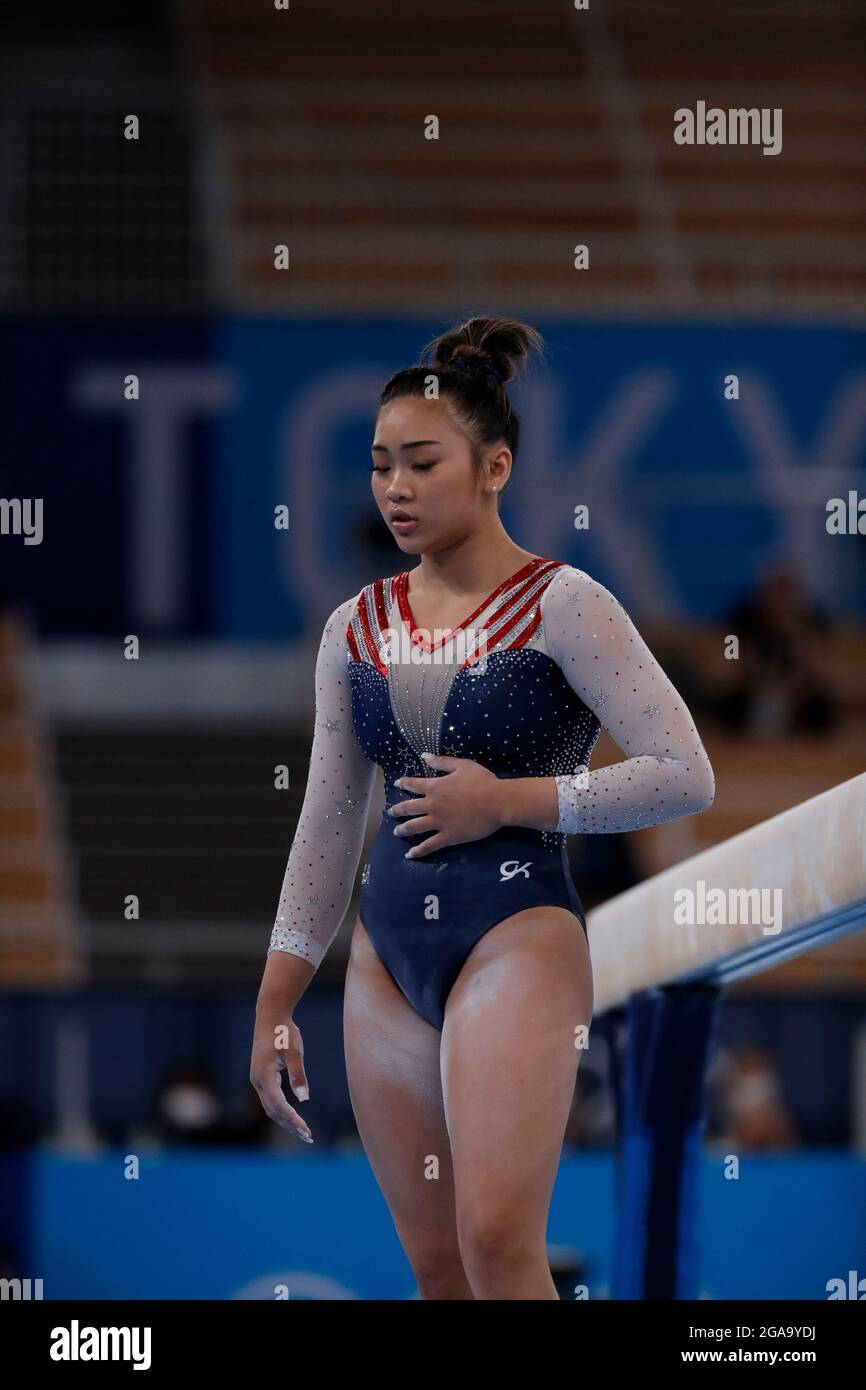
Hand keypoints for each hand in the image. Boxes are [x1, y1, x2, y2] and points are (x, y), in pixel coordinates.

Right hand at [250, 1008, 313, 1142]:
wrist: (271, 1015)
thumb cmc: (284, 1031)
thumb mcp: (294, 1051)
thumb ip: (298, 1074)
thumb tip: (304, 1099)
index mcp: (263, 1076)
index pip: (278, 1105)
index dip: (292, 1119)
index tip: (306, 1130)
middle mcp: (257, 1081)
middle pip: (272, 1111)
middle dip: (289, 1125)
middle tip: (308, 1137)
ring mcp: (258, 1080)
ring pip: (270, 1107)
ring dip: (286, 1120)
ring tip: (303, 1131)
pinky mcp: (262, 1077)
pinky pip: (271, 1100)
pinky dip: (282, 1111)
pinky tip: (294, 1116)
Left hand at [389, 752, 503, 857]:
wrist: (497, 802)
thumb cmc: (482, 781)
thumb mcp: (463, 765)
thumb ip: (442, 761)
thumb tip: (424, 756)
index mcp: (435, 787)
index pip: (413, 784)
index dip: (403, 783)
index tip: (396, 784)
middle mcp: (432, 805)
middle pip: (409, 808)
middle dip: (397, 810)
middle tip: (391, 812)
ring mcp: (438, 822)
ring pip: (414, 827)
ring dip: (403, 830)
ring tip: (396, 832)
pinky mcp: (448, 836)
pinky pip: (429, 845)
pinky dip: (418, 851)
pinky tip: (410, 855)